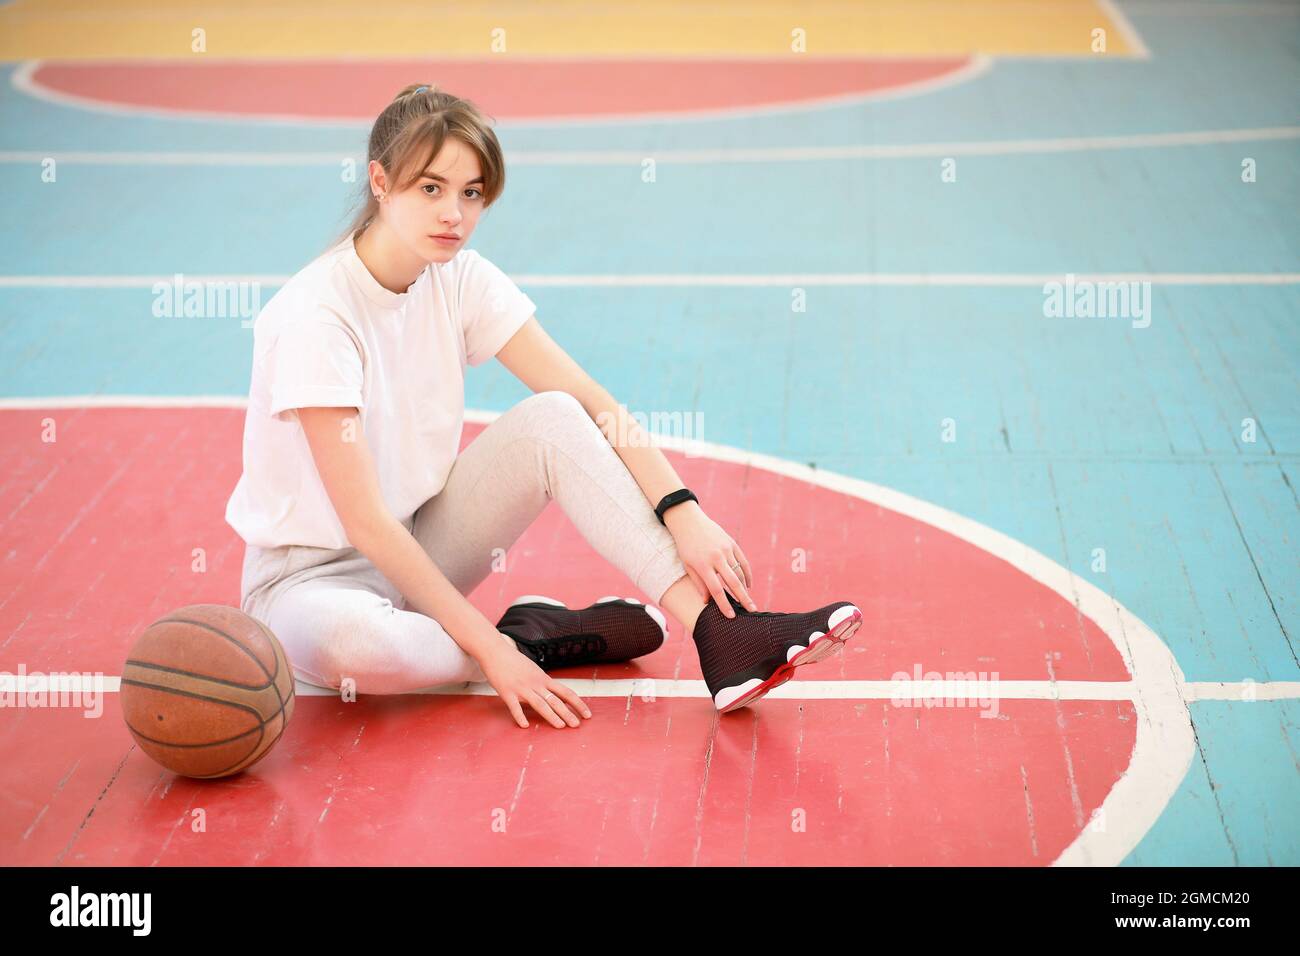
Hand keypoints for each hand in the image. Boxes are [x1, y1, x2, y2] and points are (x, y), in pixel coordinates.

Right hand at [477, 638, 591, 728]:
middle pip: (555, 700)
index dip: (578, 704)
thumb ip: (543, 683)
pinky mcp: (507, 692)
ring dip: (551, 716)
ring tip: (560, 727)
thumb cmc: (514, 662)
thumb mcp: (534, 670)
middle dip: (567, 713)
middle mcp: (536, 684)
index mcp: (544, 679)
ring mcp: (522, 688)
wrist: (495, 651)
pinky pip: (515, 706)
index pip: (566, 692)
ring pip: (539, 704)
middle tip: (577, 725)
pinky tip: (525, 725)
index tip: (587, 714)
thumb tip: (554, 695)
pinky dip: (520, 716)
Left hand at [663, 503, 756, 616]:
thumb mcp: (687, 565)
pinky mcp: (731, 543)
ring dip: (745, 588)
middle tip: (752, 611)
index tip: (731, 615)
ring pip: (739, 572)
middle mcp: (716, 557)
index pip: (716, 589)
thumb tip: (707, 601)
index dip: (724, 604)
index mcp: (703, 565)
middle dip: (743, 599)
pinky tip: (748, 584)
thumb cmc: (685, 546)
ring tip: (748, 600)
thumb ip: (698, 583)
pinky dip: (747, 574)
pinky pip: (743, 561)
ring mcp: (726, 549)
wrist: (688, 521)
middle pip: (733, 582)